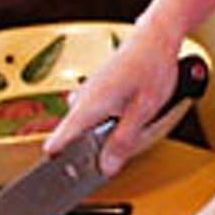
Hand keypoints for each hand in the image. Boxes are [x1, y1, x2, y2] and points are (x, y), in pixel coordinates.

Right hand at [44, 26, 183, 174]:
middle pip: (70, 135)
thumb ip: (123, 141)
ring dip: (93, 135)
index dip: (58, 161)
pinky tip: (117, 121)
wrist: (156, 36)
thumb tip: (107, 167)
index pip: (59, 140)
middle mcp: (83, 98)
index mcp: (89, 106)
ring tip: (114, 140)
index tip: (58, 178)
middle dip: (82, 151)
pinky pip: (91, 110)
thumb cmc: (152, 66)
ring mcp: (89, 90)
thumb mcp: (143, 111)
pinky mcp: (98, 86)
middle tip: (101, 161)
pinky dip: (98, 121)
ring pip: (82, 123)